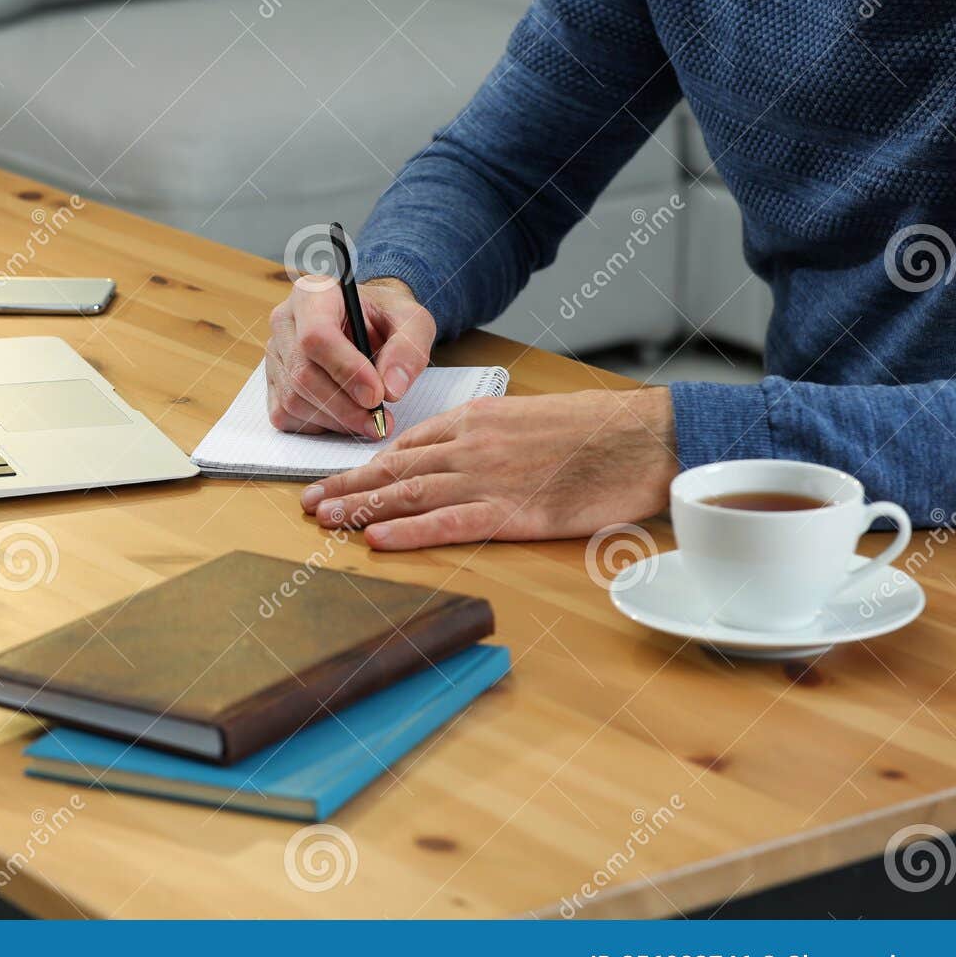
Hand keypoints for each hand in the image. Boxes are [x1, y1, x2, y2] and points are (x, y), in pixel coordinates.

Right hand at [265, 276, 437, 437]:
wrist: (367, 322)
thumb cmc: (385, 317)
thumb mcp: (412, 321)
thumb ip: (408, 349)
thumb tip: (391, 390)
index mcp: (314, 294)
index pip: (316, 335)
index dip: (346, 370)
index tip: (377, 396)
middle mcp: (284, 322)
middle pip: (303, 374)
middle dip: (345, 406)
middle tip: (380, 421)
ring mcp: (274, 354)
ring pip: (293, 399)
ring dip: (335, 420)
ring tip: (370, 421)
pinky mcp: (272, 382)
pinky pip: (286, 415)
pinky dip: (319, 426)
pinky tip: (345, 417)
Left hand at [300, 388, 677, 548]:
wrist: (646, 436)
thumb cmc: (600, 429)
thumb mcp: (533, 417)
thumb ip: (492, 434)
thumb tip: (465, 454)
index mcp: (478, 418)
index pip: (408, 444)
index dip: (369, 464)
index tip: (341, 478)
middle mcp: (472, 444)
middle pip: (396, 468)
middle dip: (348, 486)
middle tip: (309, 503)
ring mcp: (489, 477)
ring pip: (409, 493)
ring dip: (361, 508)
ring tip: (325, 520)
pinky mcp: (512, 511)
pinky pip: (448, 522)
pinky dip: (408, 531)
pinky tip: (377, 539)